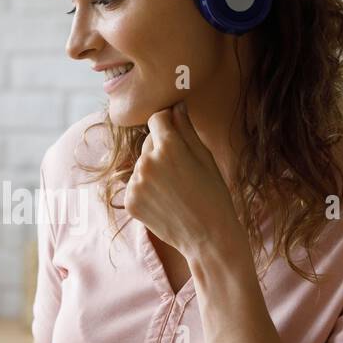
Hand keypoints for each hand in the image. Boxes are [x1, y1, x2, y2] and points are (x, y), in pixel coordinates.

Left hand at [122, 101, 242, 257]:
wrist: (208, 237)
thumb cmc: (213, 194)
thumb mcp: (205, 157)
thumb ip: (186, 129)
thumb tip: (176, 106)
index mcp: (168, 146)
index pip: (157, 118)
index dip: (167, 122)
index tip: (175, 130)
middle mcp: (146, 162)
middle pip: (149, 142)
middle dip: (161, 149)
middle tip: (182, 170)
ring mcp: (135, 183)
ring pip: (141, 164)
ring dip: (153, 170)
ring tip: (175, 189)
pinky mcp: (130, 201)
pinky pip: (135, 185)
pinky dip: (146, 190)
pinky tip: (166, 201)